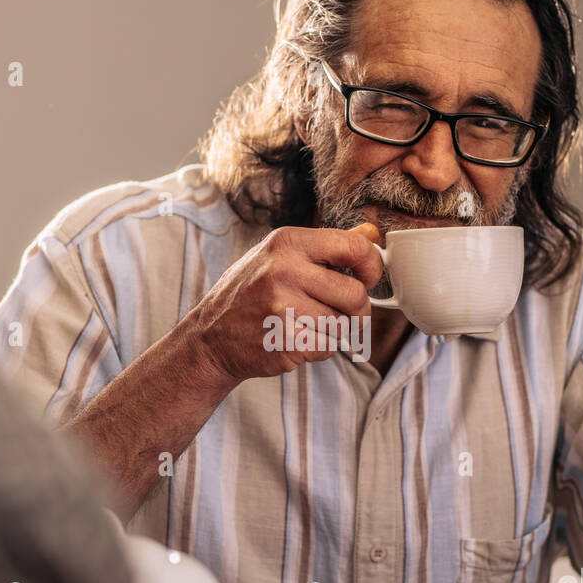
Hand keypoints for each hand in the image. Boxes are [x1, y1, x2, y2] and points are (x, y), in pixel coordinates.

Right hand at [187, 224, 381, 382]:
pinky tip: (297, 340)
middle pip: (355, 293)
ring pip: (343, 324)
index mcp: (286, 242)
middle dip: (358, 309)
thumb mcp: (280, 256)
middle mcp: (284, 271)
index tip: (368, 278)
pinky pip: (328, 347)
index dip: (372, 267)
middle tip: (346, 313)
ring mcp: (283, 308)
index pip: (354, 247)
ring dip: (334, 330)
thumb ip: (326, 246)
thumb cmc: (250, 293)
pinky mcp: (285, 341)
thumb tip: (371, 235)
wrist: (210, 337)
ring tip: (307, 324)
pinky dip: (320, 348)